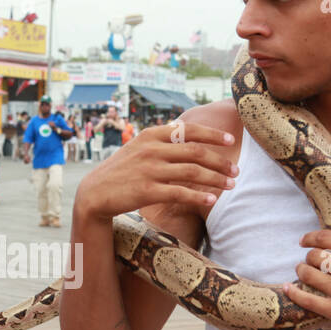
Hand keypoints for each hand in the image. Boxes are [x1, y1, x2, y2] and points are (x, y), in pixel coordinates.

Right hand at [74, 120, 237, 220]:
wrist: (94, 192)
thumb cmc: (120, 171)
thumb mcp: (137, 148)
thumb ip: (160, 141)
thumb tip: (185, 133)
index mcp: (151, 135)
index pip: (188, 130)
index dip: (212, 134)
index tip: (229, 140)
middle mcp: (152, 150)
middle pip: (196, 152)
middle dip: (220, 160)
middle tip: (236, 169)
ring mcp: (149, 170)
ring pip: (192, 172)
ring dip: (216, 178)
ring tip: (231, 184)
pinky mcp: (147, 191)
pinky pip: (180, 193)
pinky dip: (199, 196)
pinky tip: (212, 199)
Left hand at [283, 194, 330, 329]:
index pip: (326, 238)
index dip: (310, 237)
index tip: (304, 240)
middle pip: (314, 256)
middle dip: (308, 257)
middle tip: (309, 260)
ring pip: (308, 275)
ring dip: (301, 272)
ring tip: (302, 271)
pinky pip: (308, 300)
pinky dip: (294, 293)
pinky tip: (288, 289)